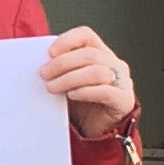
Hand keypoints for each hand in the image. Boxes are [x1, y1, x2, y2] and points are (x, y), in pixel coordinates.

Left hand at [42, 27, 138, 141]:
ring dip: (70, 79)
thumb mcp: (67, 80)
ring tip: (53, 87)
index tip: (49, 53)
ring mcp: (122, 81)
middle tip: (44, 74)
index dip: (67, 40)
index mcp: (100, 53)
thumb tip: (39, 63)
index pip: (86, 35)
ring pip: (97, 72)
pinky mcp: (124, 100)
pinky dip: (85, 92)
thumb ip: (59, 68)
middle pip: (89, 54)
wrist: (94, 129)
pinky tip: (72, 95)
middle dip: (62, 63)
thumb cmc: (80, 102)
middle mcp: (114, 64)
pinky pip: (106, 91)